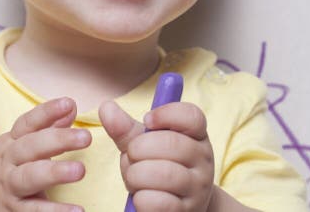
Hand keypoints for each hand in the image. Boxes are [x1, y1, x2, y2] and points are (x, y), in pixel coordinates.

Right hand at [0, 97, 90, 211]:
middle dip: (58, 140)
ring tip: (80, 170)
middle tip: (86, 137)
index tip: (69, 103)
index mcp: (11, 142)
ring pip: (30, 178)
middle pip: (31, 147)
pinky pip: (34, 211)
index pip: (28, 123)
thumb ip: (47, 126)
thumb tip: (71, 106)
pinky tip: (76, 211)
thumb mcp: (19, 143)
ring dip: (55, 173)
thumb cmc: (5, 166)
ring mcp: (10, 187)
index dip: (48, 112)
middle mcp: (8, 162)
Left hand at [99, 100, 214, 211]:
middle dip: (139, 149)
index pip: (192, 116)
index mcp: (196, 135)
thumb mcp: (146, 145)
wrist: (180, 207)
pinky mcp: (186, 211)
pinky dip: (140, 198)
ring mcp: (198, 187)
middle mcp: (203, 159)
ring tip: (133, 178)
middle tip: (132, 156)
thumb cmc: (159, 167)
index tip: (147, 119)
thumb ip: (126, 128)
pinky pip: (157, 202)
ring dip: (136, 175)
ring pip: (164, 174)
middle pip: (171, 144)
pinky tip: (140, 196)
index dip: (167, 114)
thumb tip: (106, 107)